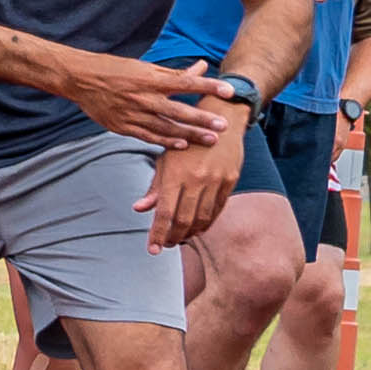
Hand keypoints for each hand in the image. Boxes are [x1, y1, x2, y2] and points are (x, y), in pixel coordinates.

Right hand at [68, 51, 238, 150]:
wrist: (81, 80)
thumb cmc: (115, 70)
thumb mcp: (145, 67)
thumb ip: (175, 73)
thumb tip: (202, 67)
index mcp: (150, 79)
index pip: (185, 82)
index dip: (208, 86)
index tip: (228, 90)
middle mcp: (144, 97)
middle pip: (179, 110)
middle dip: (202, 118)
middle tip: (223, 125)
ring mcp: (133, 114)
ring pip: (167, 127)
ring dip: (190, 134)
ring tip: (210, 139)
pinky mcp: (123, 127)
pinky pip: (148, 136)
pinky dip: (165, 141)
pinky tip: (180, 145)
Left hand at [147, 131, 241, 249]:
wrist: (220, 120)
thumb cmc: (186, 141)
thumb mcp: (165, 159)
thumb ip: (154, 187)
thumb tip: (139, 209)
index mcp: (176, 173)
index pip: (165, 212)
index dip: (158, 234)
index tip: (152, 249)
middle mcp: (196, 179)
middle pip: (183, 220)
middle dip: (172, 237)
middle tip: (165, 245)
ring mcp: (216, 180)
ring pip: (203, 218)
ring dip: (190, 233)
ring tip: (179, 238)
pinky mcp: (231, 180)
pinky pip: (218, 209)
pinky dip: (207, 223)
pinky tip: (197, 228)